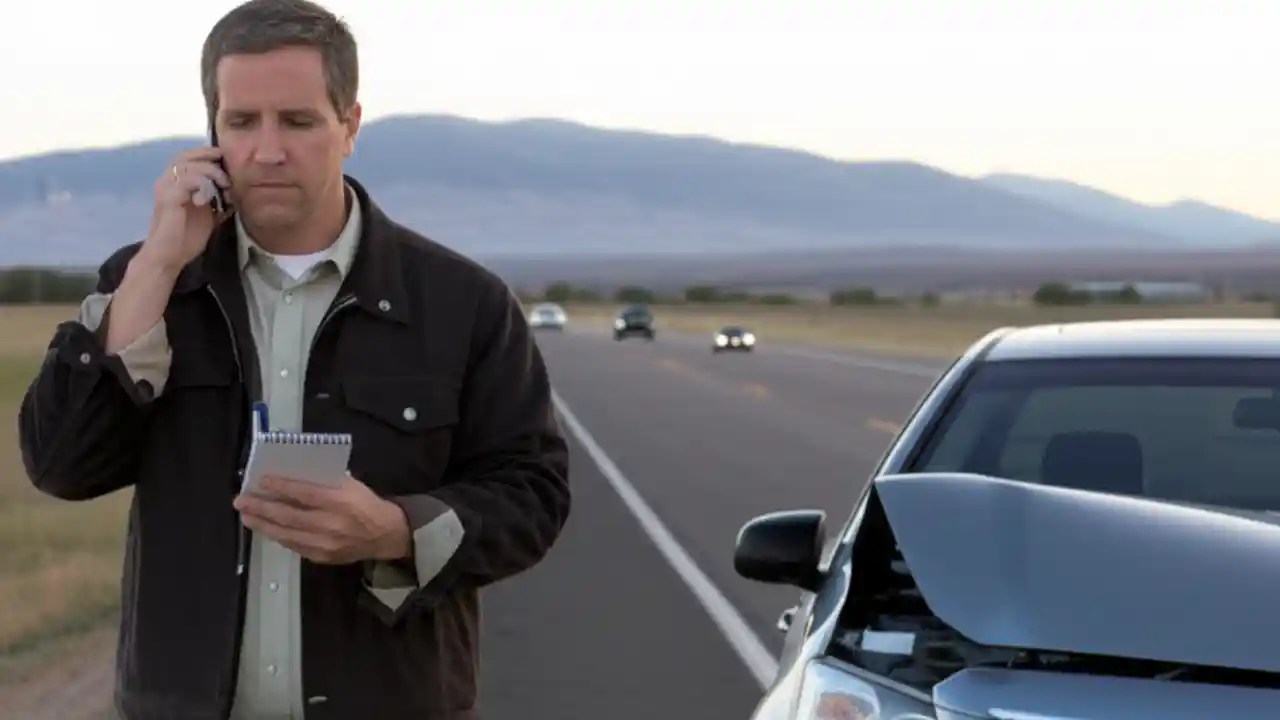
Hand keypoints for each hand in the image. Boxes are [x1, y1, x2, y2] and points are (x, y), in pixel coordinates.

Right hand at [138, 147, 232, 270]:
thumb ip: (216, 199)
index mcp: (175, 183)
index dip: (207, 155)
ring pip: (188, 165)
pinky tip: (207, 200)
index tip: (227, 162)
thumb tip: (235, 189)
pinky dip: (202, 186)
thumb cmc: (186, 237)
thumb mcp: (209, 215)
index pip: (188, 157)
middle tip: (227, 174)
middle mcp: (167, 181)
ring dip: (210, 172)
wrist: (169, 257)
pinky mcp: (168, 198)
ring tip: (223, 187)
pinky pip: (187, 181)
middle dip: (209, 159)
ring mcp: (165, 188)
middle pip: (186, 155)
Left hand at [232, 473, 412, 564]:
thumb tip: (297, 474)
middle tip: (241, 501)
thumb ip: (327, 481)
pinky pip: (294, 546)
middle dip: (262, 507)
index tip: (261, 481)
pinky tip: (267, 529)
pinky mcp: (322, 557)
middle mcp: (330, 524)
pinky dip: (278, 536)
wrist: (386, 536)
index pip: (304, 494)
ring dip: (263, 524)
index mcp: (340, 502)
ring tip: (246, 516)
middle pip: (289, 515)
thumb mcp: (353, 486)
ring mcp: (325, 544)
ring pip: (287, 534)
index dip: (280, 487)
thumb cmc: (367, 504)